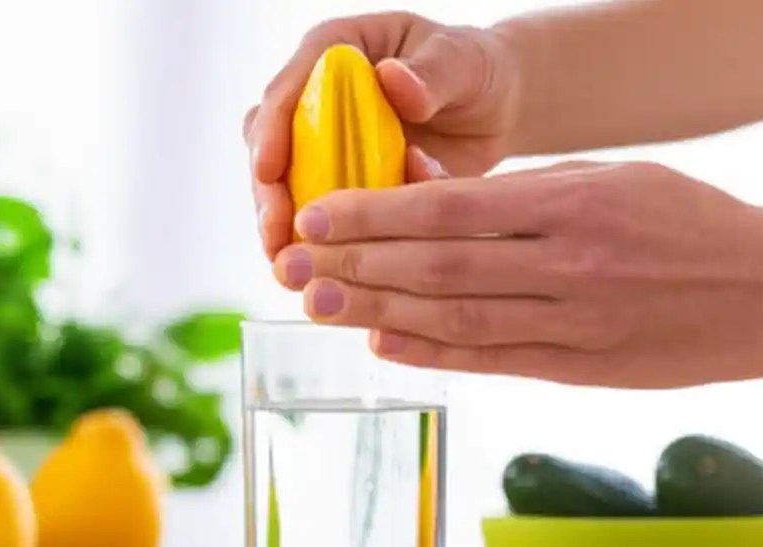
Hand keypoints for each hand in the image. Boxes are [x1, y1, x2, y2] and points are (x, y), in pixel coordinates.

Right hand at [244, 12, 519, 260]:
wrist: (495, 109)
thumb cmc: (474, 69)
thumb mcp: (461, 61)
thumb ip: (431, 74)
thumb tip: (394, 81)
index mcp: (334, 55)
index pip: (288, 89)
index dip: (272, 132)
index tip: (269, 171)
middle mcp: (316, 100)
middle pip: (270, 145)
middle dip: (267, 193)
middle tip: (275, 233)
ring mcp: (324, 146)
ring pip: (284, 188)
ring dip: (283, 228)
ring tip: (289, 266)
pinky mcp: (341, 186)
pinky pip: (318, 217)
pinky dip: (318, 246)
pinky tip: (320, 276)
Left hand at [275, 161, 762, 388]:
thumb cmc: (688, 221)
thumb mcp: (613, 176)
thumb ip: (526, 193)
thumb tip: (432, 197)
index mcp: (572, 203)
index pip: (448, 208)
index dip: (372, 214)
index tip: (316, 216)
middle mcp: (567, 266)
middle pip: (436, 267)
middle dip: (355, 266)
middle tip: (293, 266)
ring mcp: (576, 325)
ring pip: (455, 319)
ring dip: (377, 313)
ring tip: (318, 305)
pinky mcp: (583, 372)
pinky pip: (493, 362)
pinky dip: (433, 354)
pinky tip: (383, 344)